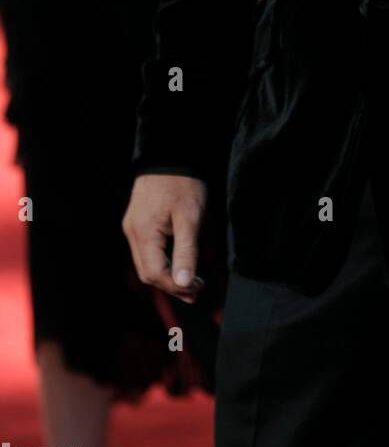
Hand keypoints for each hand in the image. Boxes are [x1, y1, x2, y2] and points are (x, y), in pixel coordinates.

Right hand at [122, 174, 207, 303]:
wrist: (170, 154)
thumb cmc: (183, 184)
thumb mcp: (191, 217)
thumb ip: (186, 252)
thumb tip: (185, 284)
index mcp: (144, 232)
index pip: (155, 274)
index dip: (176, 287)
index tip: (198, 289)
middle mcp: (133, 232)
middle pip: (148, 273)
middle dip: (172, 286)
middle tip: (197, 292)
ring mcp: (132, 227)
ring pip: (146, 263)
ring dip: (167, 277)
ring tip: (191, 284)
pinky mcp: (137, 223)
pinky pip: (146, 251)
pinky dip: (162, 263)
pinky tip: (177, 265)